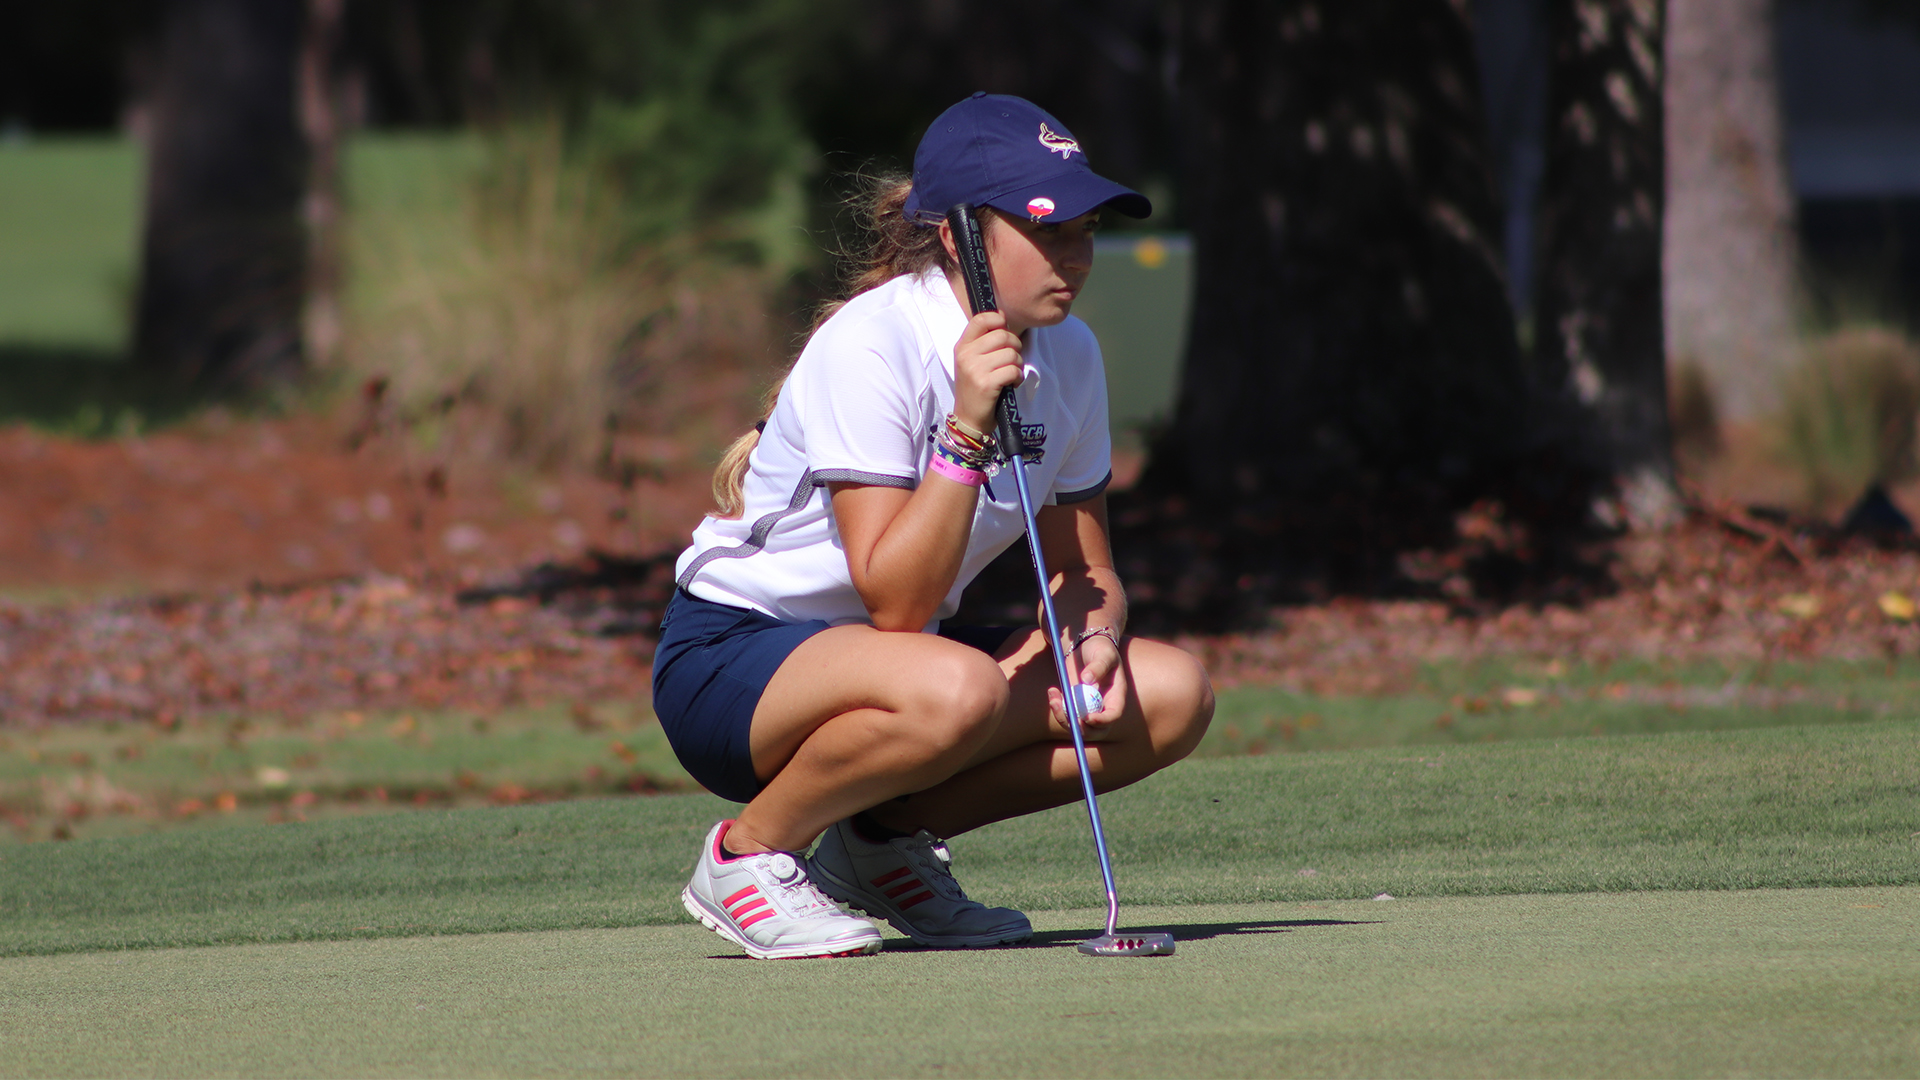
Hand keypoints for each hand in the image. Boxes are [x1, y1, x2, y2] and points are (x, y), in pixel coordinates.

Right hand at [952, 310, 1024, 433]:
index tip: (1004, 329)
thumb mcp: (972, 361)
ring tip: (1010, 374)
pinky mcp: (986, 384)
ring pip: (1011, 353)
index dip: (997, 320)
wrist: (969, 418)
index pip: (980, 319)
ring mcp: (975, 369)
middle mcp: (966, 355)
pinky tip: (1011, 383)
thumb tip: (1002, 316)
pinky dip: (1018, 377)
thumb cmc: (975, 387)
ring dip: (1017, 364)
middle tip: (1012, 359)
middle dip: (1015, 346)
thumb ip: (984, 340)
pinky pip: (1013, 370)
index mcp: (962, 347)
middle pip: (1003, 335)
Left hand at [1047, 632, 1124, 731]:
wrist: (1086, 646)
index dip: (1102, 721)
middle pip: (1096, 730)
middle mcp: (1104, 707)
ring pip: (1078, 727)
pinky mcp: (1074, 706)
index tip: (1087, 717)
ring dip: (1063, 717)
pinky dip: (1057, 708)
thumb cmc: (1100, 649)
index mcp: (1116, 696)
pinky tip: (1052, 692)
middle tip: (1068, 716)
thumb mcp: (1103, 653)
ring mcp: (1089, 709)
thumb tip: (1087, 679)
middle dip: (1081, 728)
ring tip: (1054, 698)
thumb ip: (1098, 666)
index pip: (1113, 715)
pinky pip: (1066, 715)